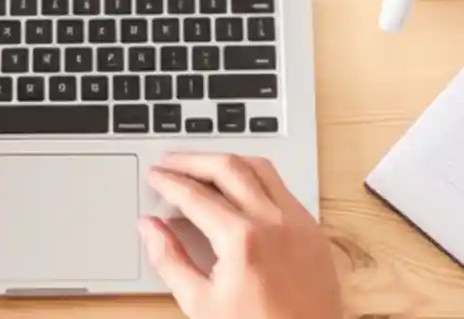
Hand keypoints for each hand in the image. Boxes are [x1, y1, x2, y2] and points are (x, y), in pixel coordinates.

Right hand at [141, 154, 344, 318]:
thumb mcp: (200, 304)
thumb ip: (170, 260)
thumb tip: (150, 228)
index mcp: (243, 239)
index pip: (196, 195)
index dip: (169, 182)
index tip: (155, 176)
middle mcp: (274, 221)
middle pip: (228, 167)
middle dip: (193, 160)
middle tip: (170, 162)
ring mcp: (298, 221)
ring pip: (259, 167)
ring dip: (226, 161)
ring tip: (201, 166)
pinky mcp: (312, 228)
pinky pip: (281, 186)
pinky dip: (255, 176)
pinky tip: (239, 186)